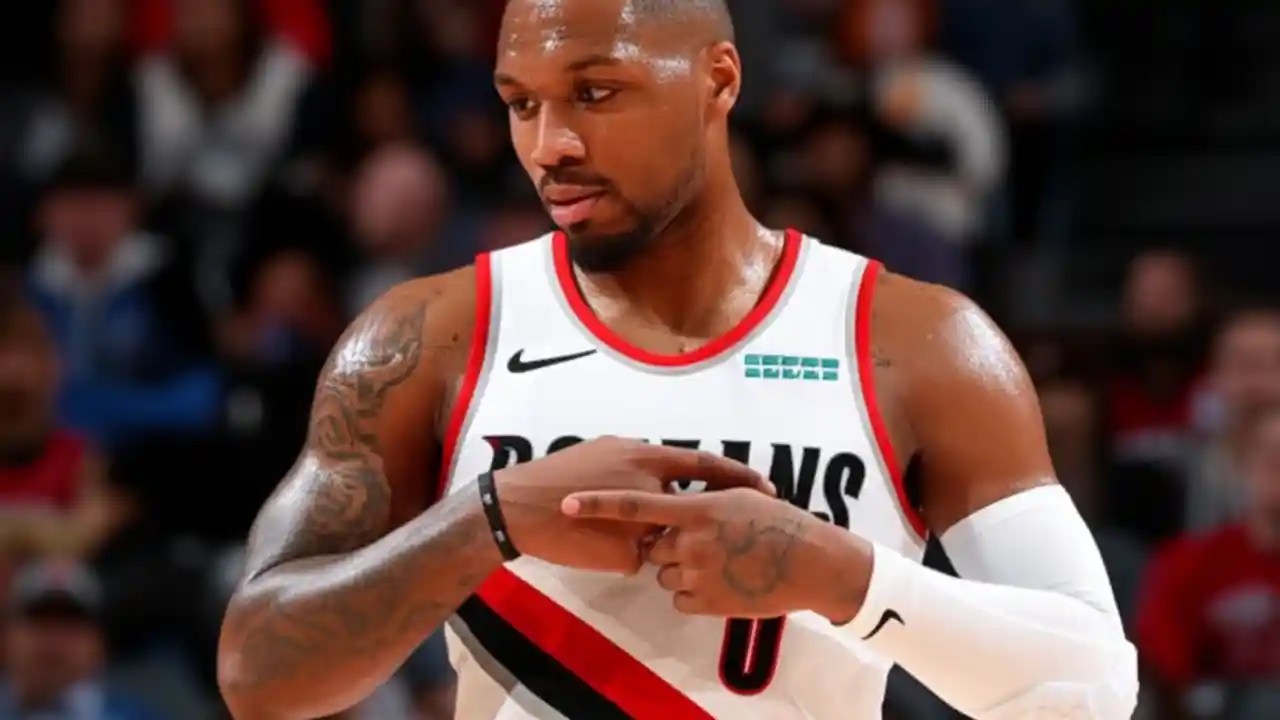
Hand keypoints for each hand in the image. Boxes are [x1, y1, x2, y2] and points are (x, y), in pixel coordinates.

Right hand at [495, 437, 773, 574]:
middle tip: (733, 530)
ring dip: (653, 540)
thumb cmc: (556, 477)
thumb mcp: (603, 454)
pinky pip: (636, 559)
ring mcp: (640, 525)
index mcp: (643, 457)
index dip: (737, 477)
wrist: (517, 508)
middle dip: (701, 522)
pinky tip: (594, 547)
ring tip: (615, 532)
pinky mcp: (626, 555)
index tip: (765, 488)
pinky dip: (620, 554)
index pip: (704, 465)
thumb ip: (637, 464)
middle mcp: (648, 488)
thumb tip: (660, 472)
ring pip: (664, 538)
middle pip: (690, 509)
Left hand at [562, 487, 871, 618]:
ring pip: (664, 572)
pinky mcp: (705, 602)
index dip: (597, 503)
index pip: (634, 504)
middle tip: (699, 542)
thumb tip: (676, 498)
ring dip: (680, 569)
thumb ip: (701, 498)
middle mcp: (691, 540)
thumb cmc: (779, 524)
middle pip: (652, 544)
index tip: (565, 502)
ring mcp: (697, 573)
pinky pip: (678, 597)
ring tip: (717, 563)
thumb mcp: (738, 499)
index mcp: (697, 508)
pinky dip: (691, 592)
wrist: (811, 562)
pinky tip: (718, 583)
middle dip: (665, 544)